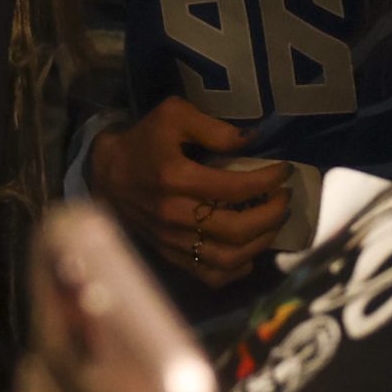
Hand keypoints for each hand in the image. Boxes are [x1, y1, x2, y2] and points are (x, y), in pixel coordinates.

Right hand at [89, 98, 290, 288]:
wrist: (106, 174)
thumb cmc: (143, 141)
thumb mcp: (173, 115)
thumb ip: (213, 127)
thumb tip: (251, 139)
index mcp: (176, 178)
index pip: (234, 188)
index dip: (267, 181)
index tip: (284, 171)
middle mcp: (175, 214)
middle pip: (236, 229)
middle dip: (271, 215)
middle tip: (285, 199)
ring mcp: (172, 240)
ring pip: (226, 258)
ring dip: (260, 243)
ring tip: (274, 223)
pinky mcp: (170, 254)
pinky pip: (208, 275)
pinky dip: (235, 269)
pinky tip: (249, 253)